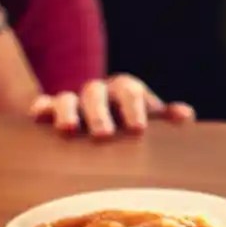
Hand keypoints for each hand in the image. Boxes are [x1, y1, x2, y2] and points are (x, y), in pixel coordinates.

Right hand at [29, 75, 196, 137]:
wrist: (102, 130)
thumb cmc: (133, 128)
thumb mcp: (152, 123)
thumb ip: (168, 119)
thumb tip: (185, 115)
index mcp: (125, 92)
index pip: (130, 91)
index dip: (134, 107)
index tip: (138, 129)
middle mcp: (99, 93)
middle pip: (96, 93)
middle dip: (100, 113)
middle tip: (104, 135)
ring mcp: (73, 101)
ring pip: (67, 98)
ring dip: (68, 112)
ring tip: (68, 130)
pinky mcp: (51, 111)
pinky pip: (44, 105)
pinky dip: (42, 108)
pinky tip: (40, 117)